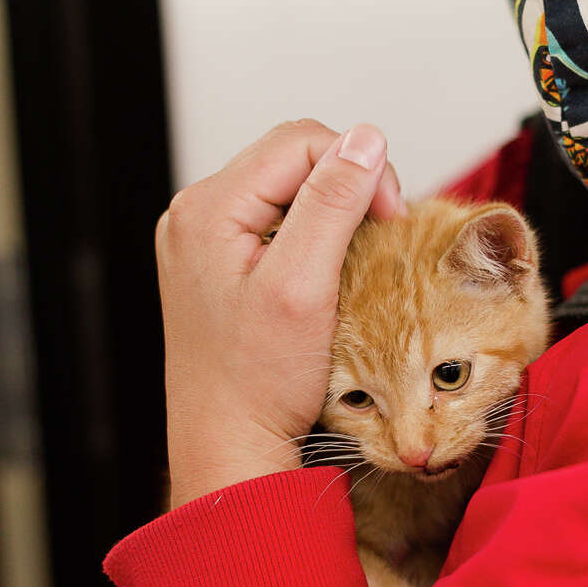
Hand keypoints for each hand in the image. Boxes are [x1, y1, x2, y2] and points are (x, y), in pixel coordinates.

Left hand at [155, 118, 404, 506]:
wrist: (228, 446)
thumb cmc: (258, 383)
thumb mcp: (304, 287)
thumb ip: (332, 204)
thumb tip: (365, 140)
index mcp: (207, 210)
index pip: (300, 141)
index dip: (359, 168)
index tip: (391, 219)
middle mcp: (196, 216)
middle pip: (292, 159)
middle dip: (347, 187)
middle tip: (381, 238)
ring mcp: (203, 241)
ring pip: (287, 189)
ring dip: (333, 212)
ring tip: (357, 259)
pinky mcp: (217, 266)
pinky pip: (275, 223)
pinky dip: (313, 236)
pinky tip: (329, 274)